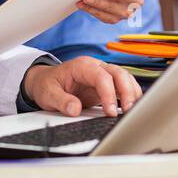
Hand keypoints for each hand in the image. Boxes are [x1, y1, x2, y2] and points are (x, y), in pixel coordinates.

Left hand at [22, 56, 141, 117]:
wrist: (45, 82)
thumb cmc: (47, 85)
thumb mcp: (47, 94)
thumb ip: (61, 101)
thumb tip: (75, 109)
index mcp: (81, 66)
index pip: (101, 76)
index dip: (108, 93)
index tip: (110, 111)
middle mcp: (95, 67)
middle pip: (119, 74)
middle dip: (127, 92)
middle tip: (128, 111)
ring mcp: (102, 74)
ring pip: (125, 78)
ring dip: (132, 94)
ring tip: (133, 111)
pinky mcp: (106, 85)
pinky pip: (123, 87)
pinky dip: (130, 96)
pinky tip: (132, 108)